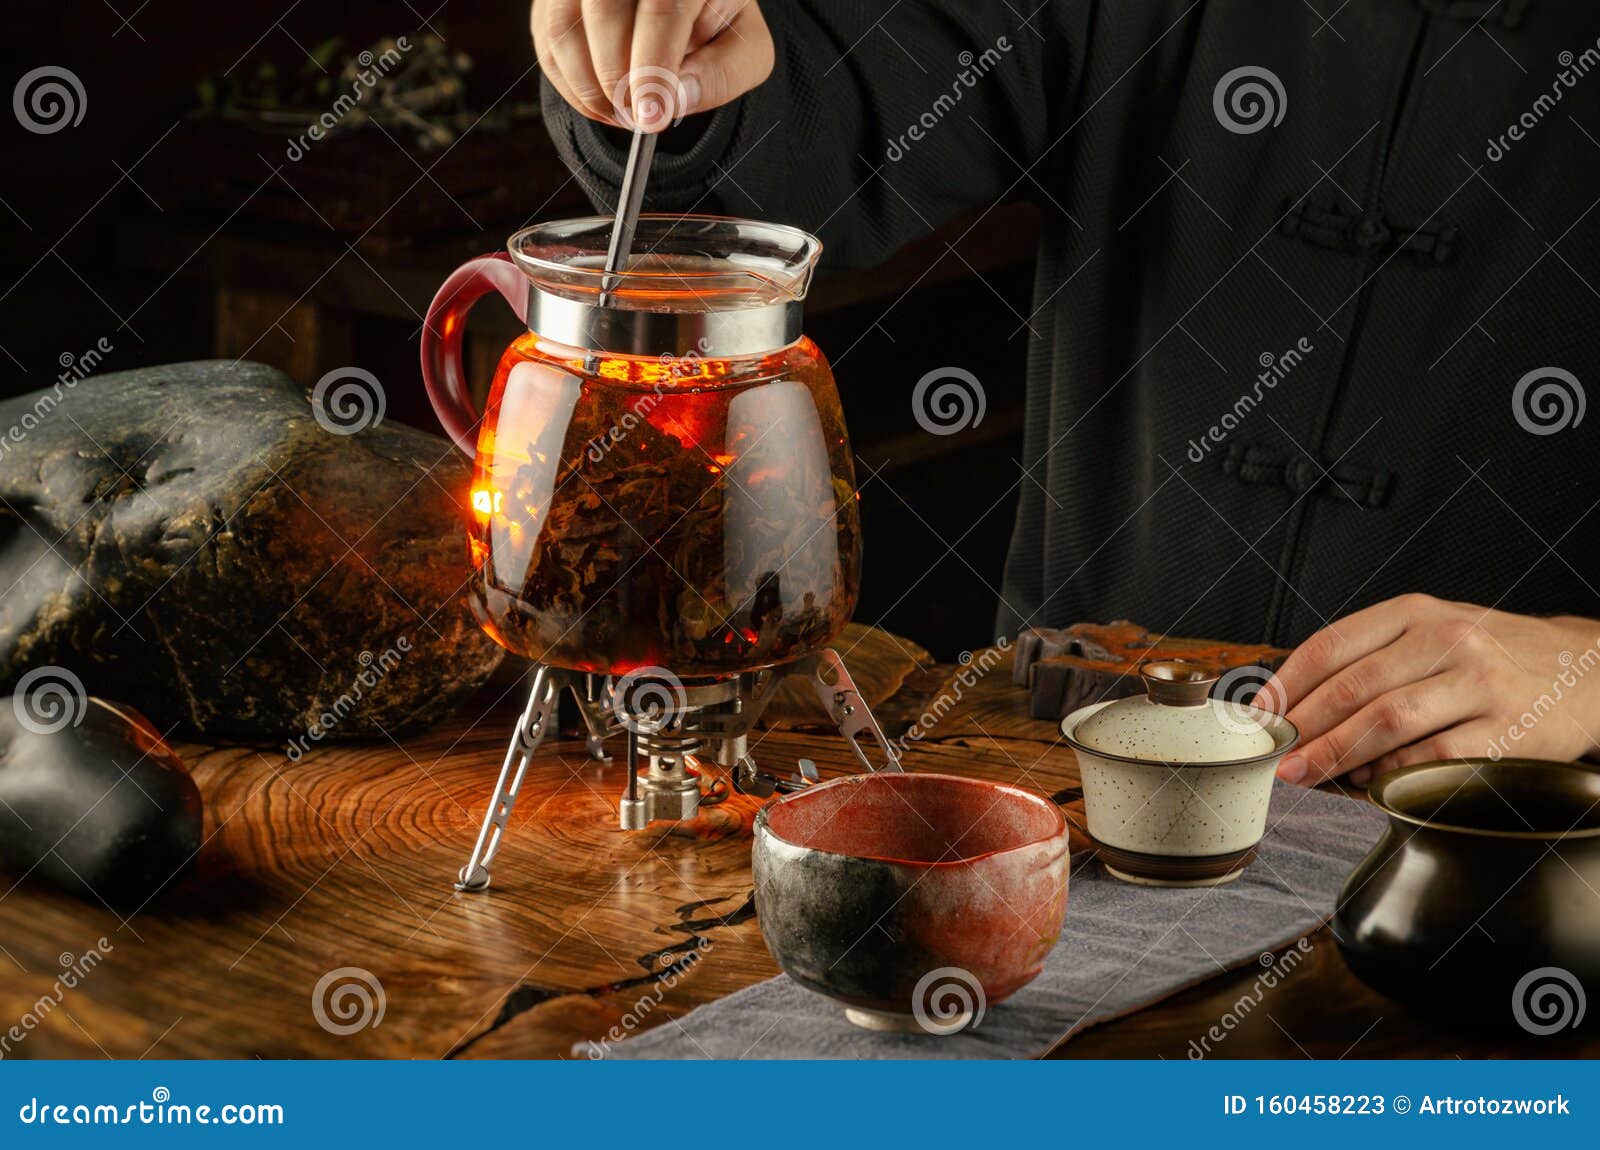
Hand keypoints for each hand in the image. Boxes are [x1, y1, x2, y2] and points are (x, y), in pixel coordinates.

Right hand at [532, 0, 774, 130]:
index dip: (653, 67)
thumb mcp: (743, 46)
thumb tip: (675, 100)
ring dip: (589, 87)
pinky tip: (600, 101)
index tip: (652, 116)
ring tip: (621, 114)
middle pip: (604, 11)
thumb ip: (722, 73)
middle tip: (637, 117)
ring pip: (563, 26)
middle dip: (618, 80)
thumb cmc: (716, 18)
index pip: (662, 6)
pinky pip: (547, 40)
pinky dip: (569, 83)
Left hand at [1255, 594, 1599, 786]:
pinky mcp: (1505, 728)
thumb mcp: (1434, 632)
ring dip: (1337, 753)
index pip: (1332, 645)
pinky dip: (1393, 771)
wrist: (1586, 669)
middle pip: (1353, 687)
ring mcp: (1478, 682)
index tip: (1259, 717)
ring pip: (1387, 721)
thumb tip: (1299, 704)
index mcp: (1416, 613)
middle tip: (1275, 755)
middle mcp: (1446, 640)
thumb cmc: (1493, 655)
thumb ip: (1374, 658)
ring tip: (1307, 772)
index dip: (1287, 685)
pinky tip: (1370, 781)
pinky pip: (1434, 755)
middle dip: (1304, 727)